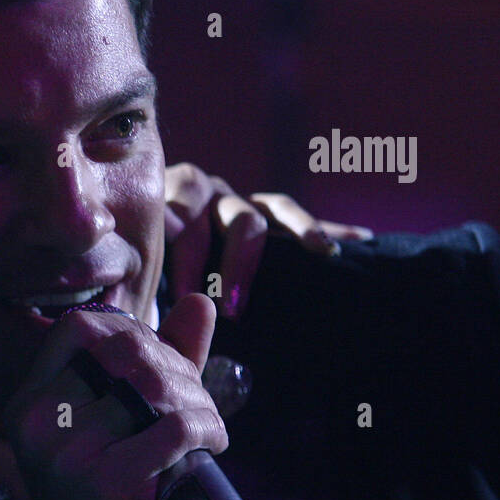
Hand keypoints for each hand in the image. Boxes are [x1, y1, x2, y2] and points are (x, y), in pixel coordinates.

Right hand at [3, 296, 226, 499]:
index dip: (135, 331)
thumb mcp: (131, 427)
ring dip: (199, 402)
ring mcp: (68, 459)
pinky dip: (207, 430)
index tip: (163, 365)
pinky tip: (211, 451)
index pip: (81, 327)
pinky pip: (175, 427)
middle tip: (197, 403)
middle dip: (178, 367)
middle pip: (125, 351)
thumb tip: (202, 300)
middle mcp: (36, 428)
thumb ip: (165, 361)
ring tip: (208, 430)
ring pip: (156, 387)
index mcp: (26, 407)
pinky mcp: (109, 489)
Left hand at [164, 162, 372, 317]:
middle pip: (233, 214)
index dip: (182, 247)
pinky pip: (300, 221)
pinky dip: (328, 229)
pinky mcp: (269, 216)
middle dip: (235, 262)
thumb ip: (144, 281)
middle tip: (233, 306)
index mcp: (173, 198)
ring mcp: (241, 201)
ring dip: (294, 233)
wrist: (154, 257)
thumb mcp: (140, 274)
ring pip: (271, 211)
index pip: (182, 207)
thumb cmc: (145, 276)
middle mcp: (210, 193)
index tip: (182, 290)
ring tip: (319, 251)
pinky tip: (359, 240)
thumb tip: (150, 304)